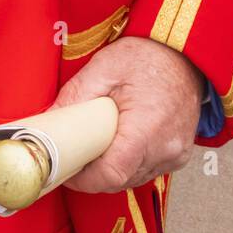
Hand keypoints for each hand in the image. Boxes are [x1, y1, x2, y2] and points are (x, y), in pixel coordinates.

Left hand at [52, 36, 204, 192]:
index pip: (111, 174)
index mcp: (146, 129)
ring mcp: (176, 155)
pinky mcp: (180, 155)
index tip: (68, 170)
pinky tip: (121, 141)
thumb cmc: (148, 56)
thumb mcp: (104, 68)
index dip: (84, 179)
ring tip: (99, 141)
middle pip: (120, 180)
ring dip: (112, 168)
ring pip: (133, 178)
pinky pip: (147, 170)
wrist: (184, 52)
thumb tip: (48, 122)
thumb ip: (75, 97)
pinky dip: (129, 162)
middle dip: (93, 173)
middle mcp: (166, 149)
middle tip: (77, 152)